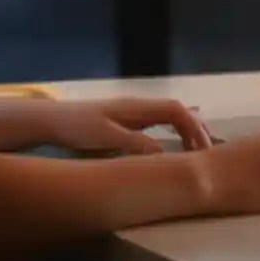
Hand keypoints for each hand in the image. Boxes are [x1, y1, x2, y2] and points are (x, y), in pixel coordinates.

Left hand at [46, 97, 212, 154]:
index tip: (201, 149)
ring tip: (200, 150)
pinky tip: (179, 141)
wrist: (51, 121)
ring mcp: (134, 112)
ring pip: (171, 115)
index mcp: (137, 107)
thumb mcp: (105, 137)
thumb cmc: (76, 128)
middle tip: (208, 153)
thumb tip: (164, 154)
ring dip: (188, 130)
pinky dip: (175, 130)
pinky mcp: (127, 120)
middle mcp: (139, 106)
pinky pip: (160, 122)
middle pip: (179, 111)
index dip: (193, 127)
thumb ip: (134, 143)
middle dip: (197, 129)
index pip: (176, 110)